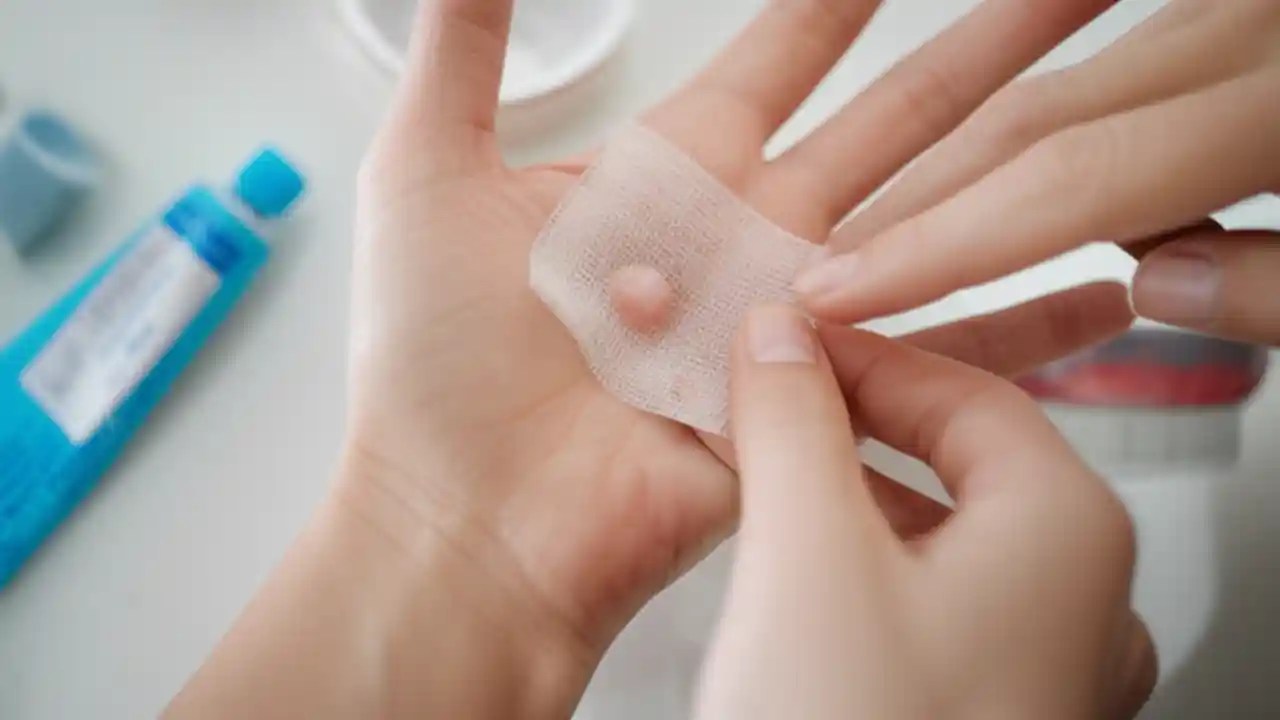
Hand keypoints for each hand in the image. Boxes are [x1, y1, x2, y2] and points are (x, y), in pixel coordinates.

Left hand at [345, 0, 1135, 669]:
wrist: (469, 523)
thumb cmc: (434, 364)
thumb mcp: (428, 176)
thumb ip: (464, 51)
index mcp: (663, 177)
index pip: (778, 61)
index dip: (835, 7)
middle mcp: (740, 242)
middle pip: (889, 127)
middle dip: (978, 58)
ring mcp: (791, 325)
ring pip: (931, 227)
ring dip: (1023, 172)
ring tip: (1108, 117)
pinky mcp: (821, 407)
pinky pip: (934, 357)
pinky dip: (1019, 329)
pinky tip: (1097, 287)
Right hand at [694, 305, 1155, 719]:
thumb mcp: (806, 556)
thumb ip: (795, 424)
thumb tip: (779, 339)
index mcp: (1065, 532)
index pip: (961, 389)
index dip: (856, 351)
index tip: (777, 337)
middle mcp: (1076, 594)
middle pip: (958, 454)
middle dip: (851, 418)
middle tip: (762, 393)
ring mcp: (1039, 661)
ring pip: (941, 528)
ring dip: (849, 488)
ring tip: (763, 468)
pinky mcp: (984, 708)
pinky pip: (929, 597)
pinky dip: (862, 559)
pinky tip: (798, 566)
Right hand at [794, 1, 1279, 345]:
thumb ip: (1272, 289)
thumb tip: (1159, 287)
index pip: (1066, 180)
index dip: (941, 243)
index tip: (840, 292)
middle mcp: (1242, 35)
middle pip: (1030, 126)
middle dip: (919, 208)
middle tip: (833, 273)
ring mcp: (1230, 11)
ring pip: (1060, 97)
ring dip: (978, 175)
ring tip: (920, 254)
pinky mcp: (1231, 12)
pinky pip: (1124, 76)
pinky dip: (1071, 143)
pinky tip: (1069, 206)